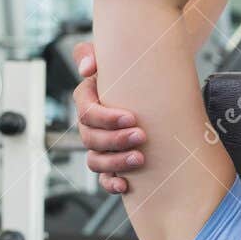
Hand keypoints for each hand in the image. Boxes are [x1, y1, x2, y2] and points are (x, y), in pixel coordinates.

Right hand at [72, 42, 144, 194]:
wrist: (153, 81)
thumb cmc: (130, 66)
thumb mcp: (111, 54)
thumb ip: (91, 53)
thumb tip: (87, 68)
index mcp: (87, 99)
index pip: (87, 113)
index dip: (106, 119)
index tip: (130, 118)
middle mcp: (91, 124)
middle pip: (91, 139)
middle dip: (116, 140)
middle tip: (141, 136)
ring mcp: (100, 145)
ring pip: (96, 161)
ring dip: (116, 163)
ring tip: (140, 158)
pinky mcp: (112, 160)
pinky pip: (104, 178)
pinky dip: (112, 184)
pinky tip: (125, 186)